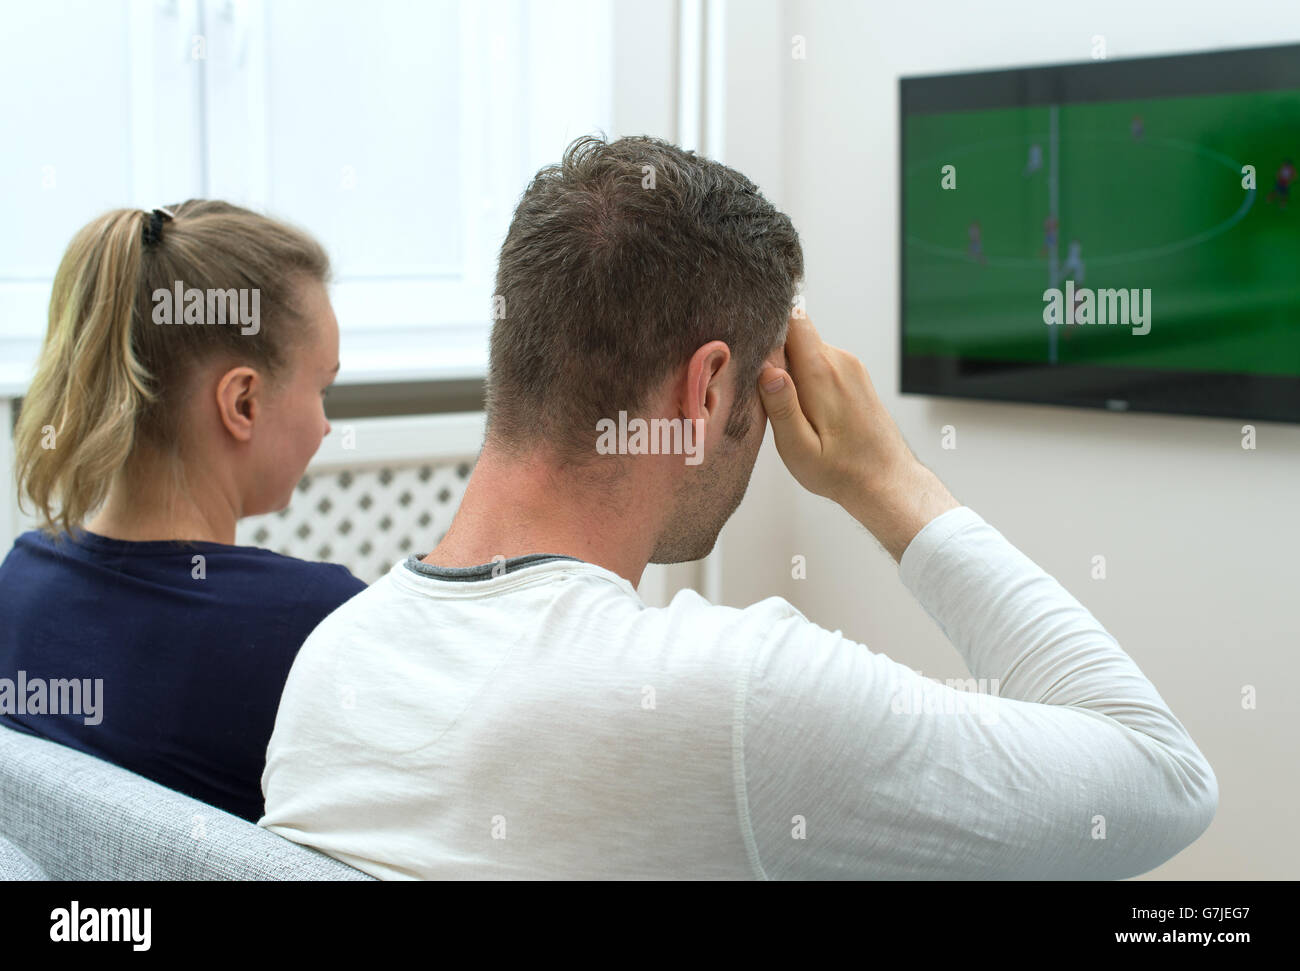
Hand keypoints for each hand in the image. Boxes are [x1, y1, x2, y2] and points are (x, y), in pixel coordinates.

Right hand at [757, 311, 958, 559]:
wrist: (886, 480)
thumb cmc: (841, 471)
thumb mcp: (799, 449)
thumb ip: (781, 407)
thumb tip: (766, 370)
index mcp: (822, 373)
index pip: (792, 320)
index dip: (768, 329)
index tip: (752, 354)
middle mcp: (839, 361)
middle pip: (795, 334)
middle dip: (774, 355)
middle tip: (765, 395)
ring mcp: (850, 366)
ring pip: (806, 349)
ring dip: (791, 370)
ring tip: (789, 410)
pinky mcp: (854, 375)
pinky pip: (820, 362)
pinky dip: (806, 378)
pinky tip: (808, 411)